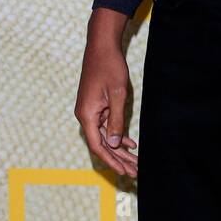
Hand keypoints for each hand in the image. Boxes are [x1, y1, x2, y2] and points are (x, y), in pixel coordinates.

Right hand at [74, 11, 136, 178]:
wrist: (101, 46)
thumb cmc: (109, 67)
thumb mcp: (117, 94)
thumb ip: (116, 120)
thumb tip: (116, 144)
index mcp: (87, 115)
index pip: (98, 146)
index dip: (112, 161)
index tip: (125, 172)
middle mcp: (85, 116)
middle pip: (102, 144)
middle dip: (119, 160)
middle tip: (135, 173)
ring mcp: (89, 111)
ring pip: (105, 137)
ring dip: (119, 150)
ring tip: (135, 163)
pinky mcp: (95, 106)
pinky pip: (105, 126)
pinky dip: (118, 135)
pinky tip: (130, 144)